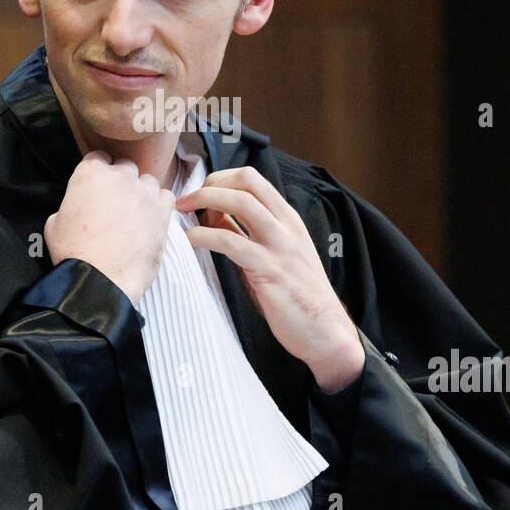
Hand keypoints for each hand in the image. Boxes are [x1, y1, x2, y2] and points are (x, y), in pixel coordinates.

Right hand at [44, 150, 175, 304]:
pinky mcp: (162, 210)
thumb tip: (79, 208)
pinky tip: (151, 220)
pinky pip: (166, 197)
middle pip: (125, 167)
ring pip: (147, 181)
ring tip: (135, 215)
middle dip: (121, 182)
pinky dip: (160, 206)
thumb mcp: (55, 222)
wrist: (99, 278)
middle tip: (116, 204)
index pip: (98, 157)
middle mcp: (120, 176)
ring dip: (141, 193)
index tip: (98, 186)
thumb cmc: (73, 252)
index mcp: (90, 173)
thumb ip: (71, 204)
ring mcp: (144, 191)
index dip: (98, 172)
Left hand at [175, 166, 364, 391]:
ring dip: (205, 200)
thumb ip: (249, 232)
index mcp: (288, 219)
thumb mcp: (277, 253)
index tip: (201, 193)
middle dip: (210, 183)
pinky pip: (232, 242)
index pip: (253, 179)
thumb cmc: (298, 295)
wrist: (325, 330)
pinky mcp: (270, 270)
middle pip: (246, 182)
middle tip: (187, 200)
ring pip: (241, 203)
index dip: (221, 179)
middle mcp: (286, 226)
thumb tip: (216, 214)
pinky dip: (206, 235)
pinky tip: (192, 239)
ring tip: (183, 211)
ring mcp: (280, 246)